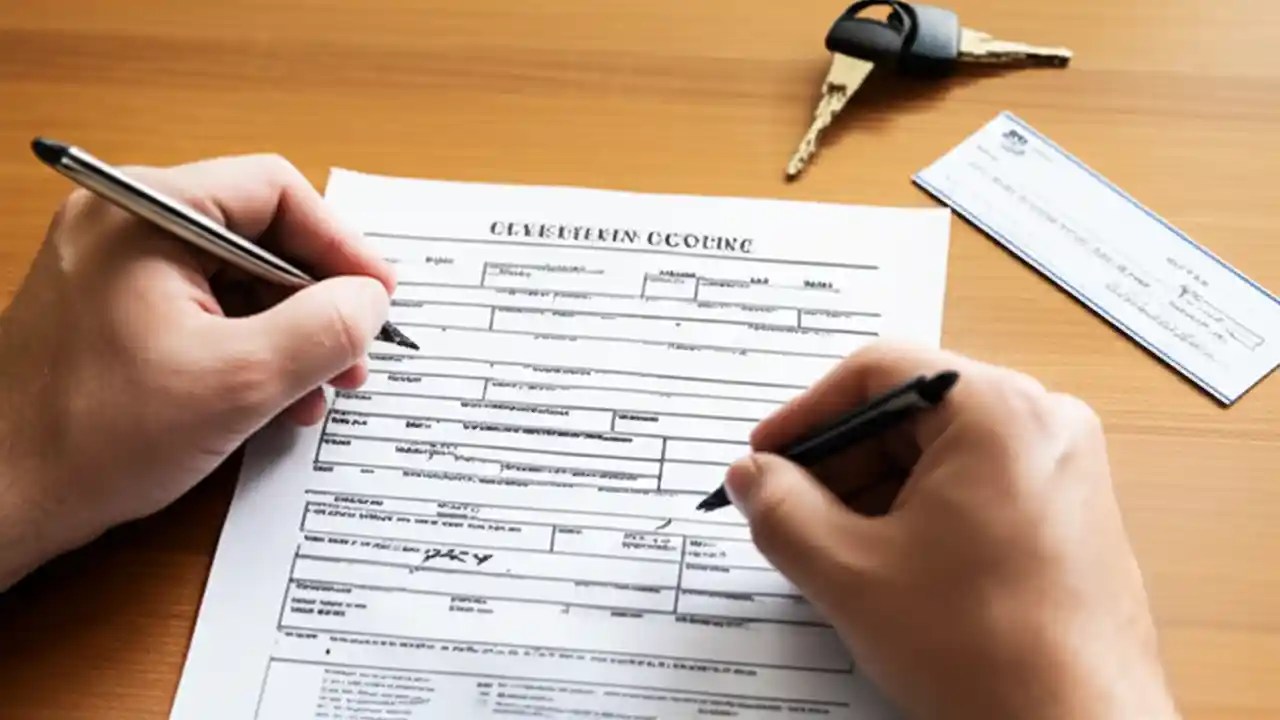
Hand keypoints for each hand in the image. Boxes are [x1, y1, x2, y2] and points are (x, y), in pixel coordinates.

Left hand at [0, 155, 393, 588]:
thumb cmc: (96, 438)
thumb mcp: (238, 384)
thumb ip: (322, 332)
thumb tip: (372, 300)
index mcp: (144, 213)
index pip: (273, 192)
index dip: (340, 244)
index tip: (380, 296)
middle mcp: (125, 223)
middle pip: (258, 235)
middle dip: (317, 299)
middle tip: (356, 353)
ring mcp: (115, 265)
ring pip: (236, 278)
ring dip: (290, 332)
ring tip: (320, 389)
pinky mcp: (114, 308)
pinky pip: (205, 308)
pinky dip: (249, 347)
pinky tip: (275, 398)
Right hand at [724, 344, 1178, 719]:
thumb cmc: (981, 649)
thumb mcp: (849, 571)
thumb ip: (781, 510)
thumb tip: (751, 474)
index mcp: (998, 411)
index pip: (879, 372)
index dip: (806, 414)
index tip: (765, 457)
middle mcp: (1044, 423)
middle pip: (911, 411)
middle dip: (839, 461)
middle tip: (787, 509)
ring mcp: (1066, 469)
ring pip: (941, 453)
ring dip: (875, 491)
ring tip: (832, 548)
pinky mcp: (1071, 514)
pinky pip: (978, 485)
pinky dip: (921, 512)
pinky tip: (886, 564)